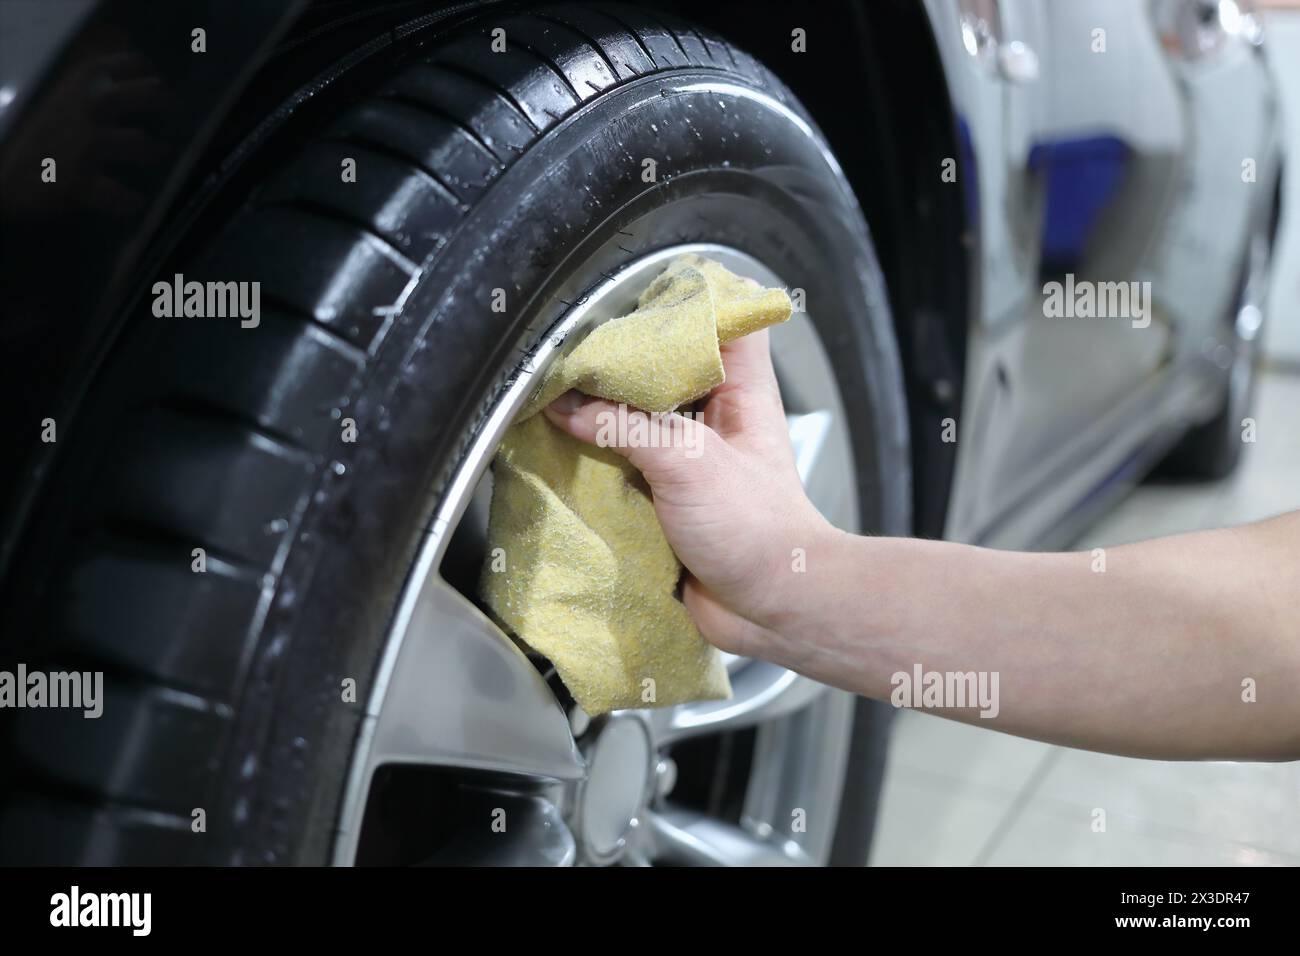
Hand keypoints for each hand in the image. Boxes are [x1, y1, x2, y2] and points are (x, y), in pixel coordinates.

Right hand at [544, 327, 840, 661]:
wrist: (773, 608)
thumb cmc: (756, 529)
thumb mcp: (688, 462)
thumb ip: (625, 428)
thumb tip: (568, 404)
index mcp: (742, 391)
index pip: (725, 318)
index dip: (686, 300)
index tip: (634, 296)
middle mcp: (716, 418)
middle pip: (667, 368)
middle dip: (621, 361)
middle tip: (573, 352)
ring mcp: (690, 459)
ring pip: (640, 418)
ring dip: (602, 413)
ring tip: (555, 395)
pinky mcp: (667, 499)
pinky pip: (625, 467)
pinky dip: (596, 459)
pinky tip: (560, 450)